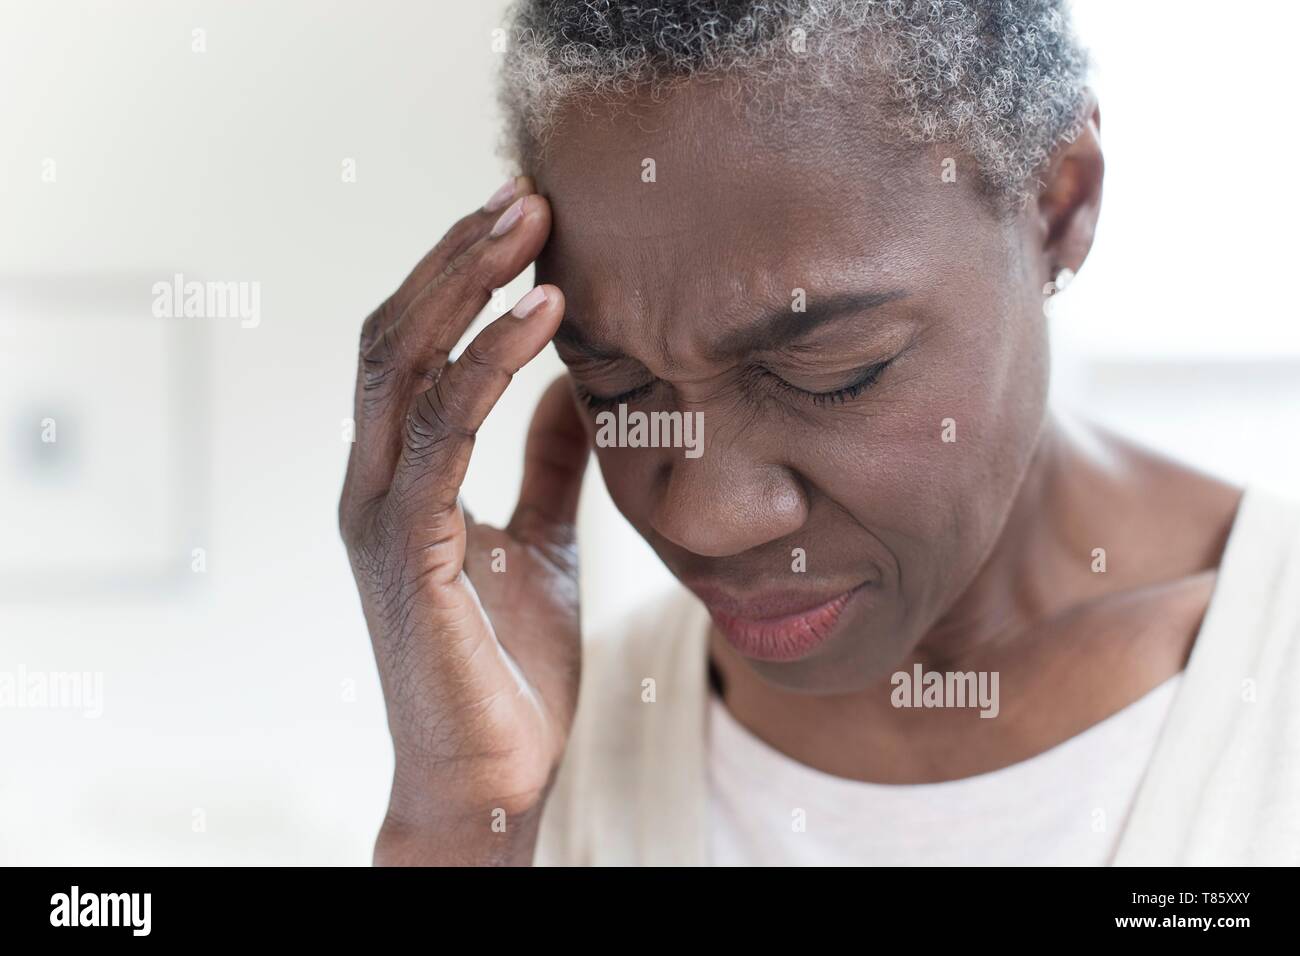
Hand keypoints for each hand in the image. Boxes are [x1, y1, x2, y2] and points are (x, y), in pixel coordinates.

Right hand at [337, 178, 588, 864]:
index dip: (456, 278)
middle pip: (394, 336)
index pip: (410, 349)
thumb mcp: (542, 542)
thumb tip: (583, 385)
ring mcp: (381, 516)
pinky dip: (489, 363)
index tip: (522, 220)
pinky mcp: (408, 553)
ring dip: (466, 285)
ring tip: (530, 225)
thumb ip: (548, 465)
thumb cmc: (507, 668)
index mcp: (400, 480)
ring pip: (403, 366)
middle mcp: (373, 485)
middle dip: (456, 258)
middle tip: (524, 195)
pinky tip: (545, 317)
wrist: (491, 779)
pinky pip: (443, 433)